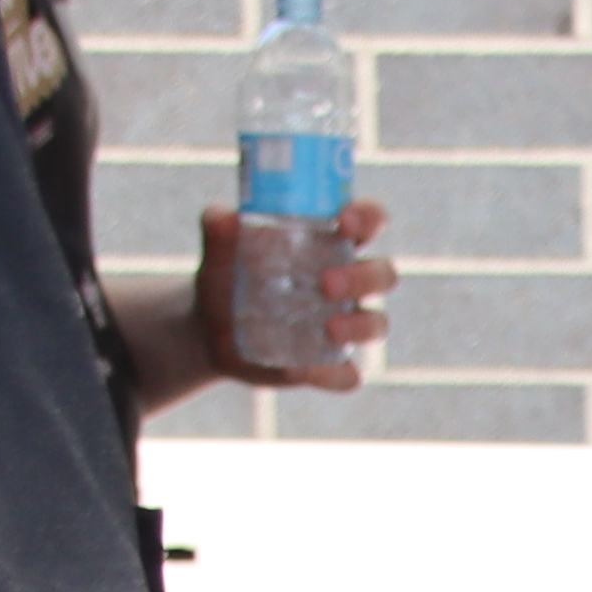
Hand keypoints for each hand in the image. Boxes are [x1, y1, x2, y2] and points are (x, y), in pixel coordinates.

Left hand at [189, 199, 394, 391]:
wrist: (207, 333)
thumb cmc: (225, 281)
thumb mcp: (218, 255)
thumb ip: (219, 233)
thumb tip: (222, 216)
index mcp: (329, 244)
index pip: (369, 221)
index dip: (369, 216)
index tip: (345, 221)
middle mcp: (346, 284)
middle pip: (384, 275)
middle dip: (365, 277)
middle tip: (327, 284)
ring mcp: (342, 326)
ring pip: (377, 324)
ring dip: (360, 325)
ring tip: (329, 328)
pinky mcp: (328, 365)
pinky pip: (347, 375)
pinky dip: (334, 374)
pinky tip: (305, 370)